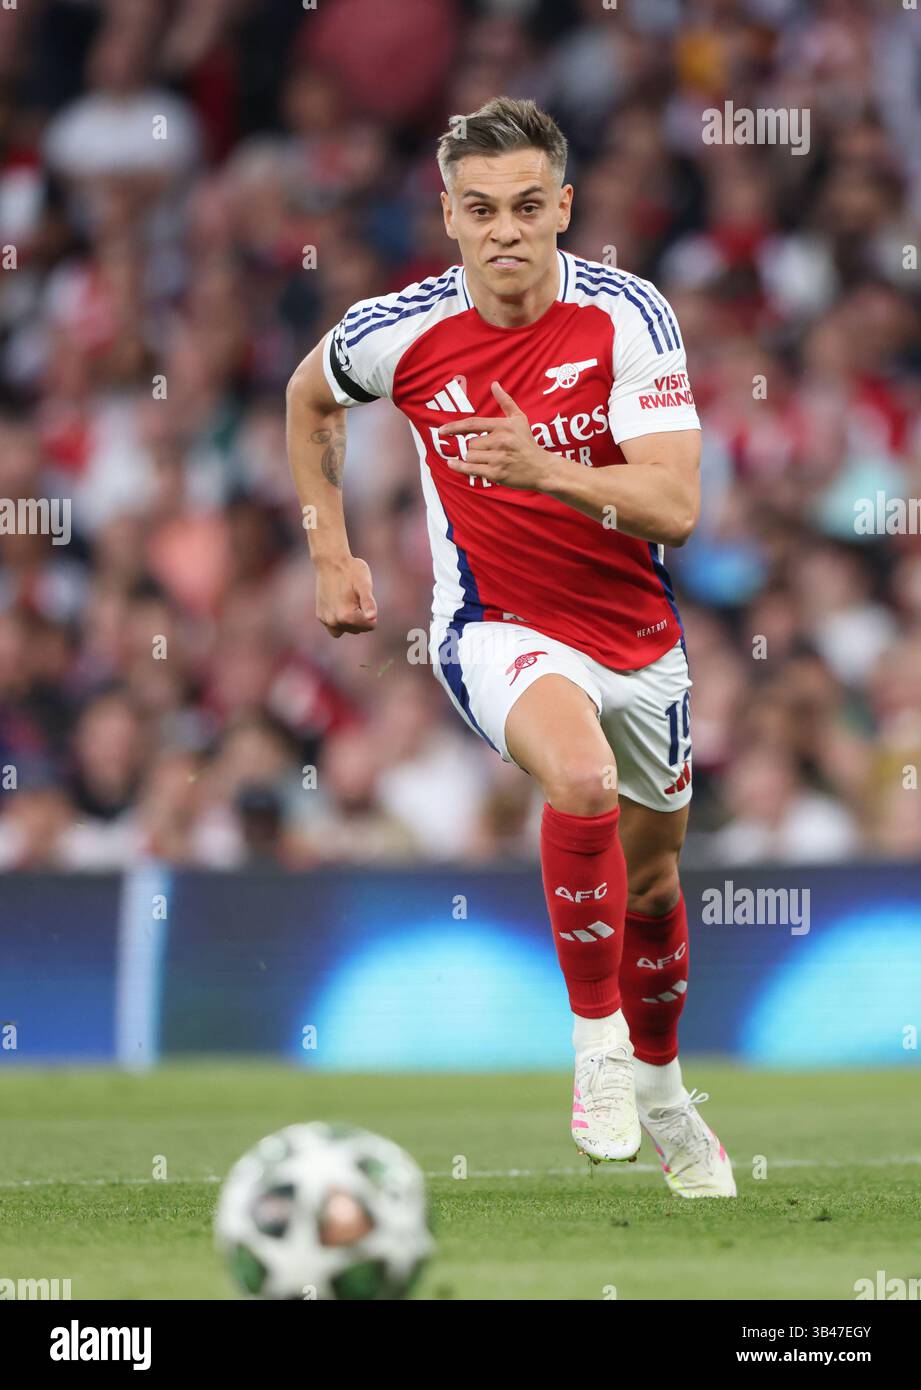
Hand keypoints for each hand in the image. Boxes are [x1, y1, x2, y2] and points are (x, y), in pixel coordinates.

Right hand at [315, 556, 377, 636]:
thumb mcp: (365, 585)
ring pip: (346, 629)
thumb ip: (368, 603)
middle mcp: (334, 622)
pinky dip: (339, 618)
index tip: (362, 597)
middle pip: (358, 629)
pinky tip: (338, 602)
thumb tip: (372, 618)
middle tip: (354, 597)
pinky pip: (334, 626)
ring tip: (347, 601)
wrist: (331, 562)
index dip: (370, 612)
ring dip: (350, 620)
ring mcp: (325, 620)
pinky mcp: (320, 616)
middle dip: (360, 616)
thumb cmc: (351, 571)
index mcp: (347, 616)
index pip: (370, 626)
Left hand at [438, 382, 554, 490]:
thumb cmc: (527, 443)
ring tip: (490, 460)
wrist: (541, 468)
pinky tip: (451, 463)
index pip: (473, 425)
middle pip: (470, 444)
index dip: (454, 427)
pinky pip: (471, 469)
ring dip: (474, 459)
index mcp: (503, 426)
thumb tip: (494, 384)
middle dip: (475, 448)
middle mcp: (500, 441)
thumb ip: (505, 401)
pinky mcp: (496, 474)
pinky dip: (460, 467)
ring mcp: (498, 458)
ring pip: (470, 456)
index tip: (441, 430)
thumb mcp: (519, 419)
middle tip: (491, 452)